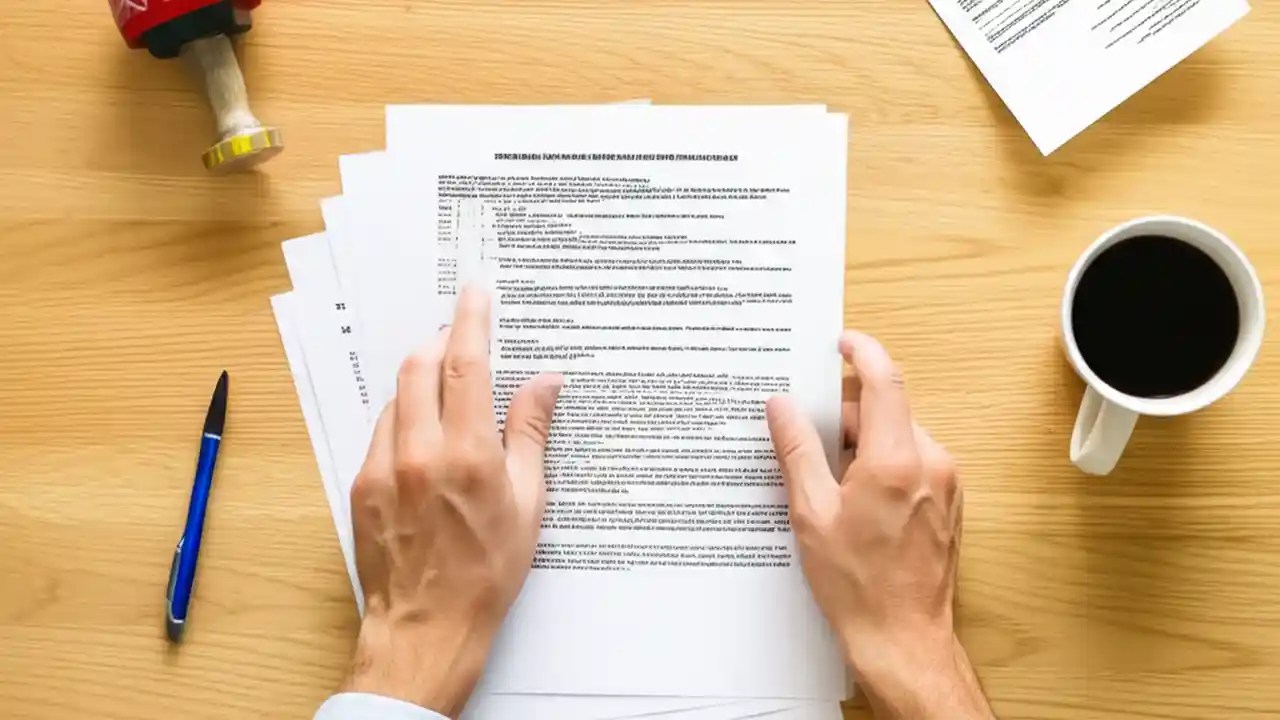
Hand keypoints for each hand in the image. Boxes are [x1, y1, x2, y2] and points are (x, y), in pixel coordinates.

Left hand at [341, 287, 563, 715]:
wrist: (427, 627)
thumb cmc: (488, 573)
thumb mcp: (529, 503)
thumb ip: (531, 434)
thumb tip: (545, 382)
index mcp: (468, 455)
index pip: (467, 366)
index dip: (472, 320)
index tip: (476, 292)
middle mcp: (419, 454)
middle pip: (419, 367)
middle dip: (439, 340)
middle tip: (460, 336)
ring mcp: (383, 468)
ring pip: (397, 397)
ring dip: (421, 381)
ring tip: (449, 393)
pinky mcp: (362, 486)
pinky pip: (382, 431)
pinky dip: (404, 418)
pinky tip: (425, 436)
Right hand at [766, 331, 991, 719]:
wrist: (903, 639)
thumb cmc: (858, 585)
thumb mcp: (811, 513)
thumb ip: (796, 450)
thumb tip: (781, 406)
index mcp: (896, 460)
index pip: (883, 381)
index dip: (860, 352)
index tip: (839, 342)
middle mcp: (931, 463)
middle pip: (884, 411)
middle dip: (843, 417)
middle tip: (805, 440)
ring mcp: (946, 483)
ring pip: (897, 438)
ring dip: (861, 446)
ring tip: (826, 486)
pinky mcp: (949, 501)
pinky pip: (912, 463)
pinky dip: (881, 466)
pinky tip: (853, 502)